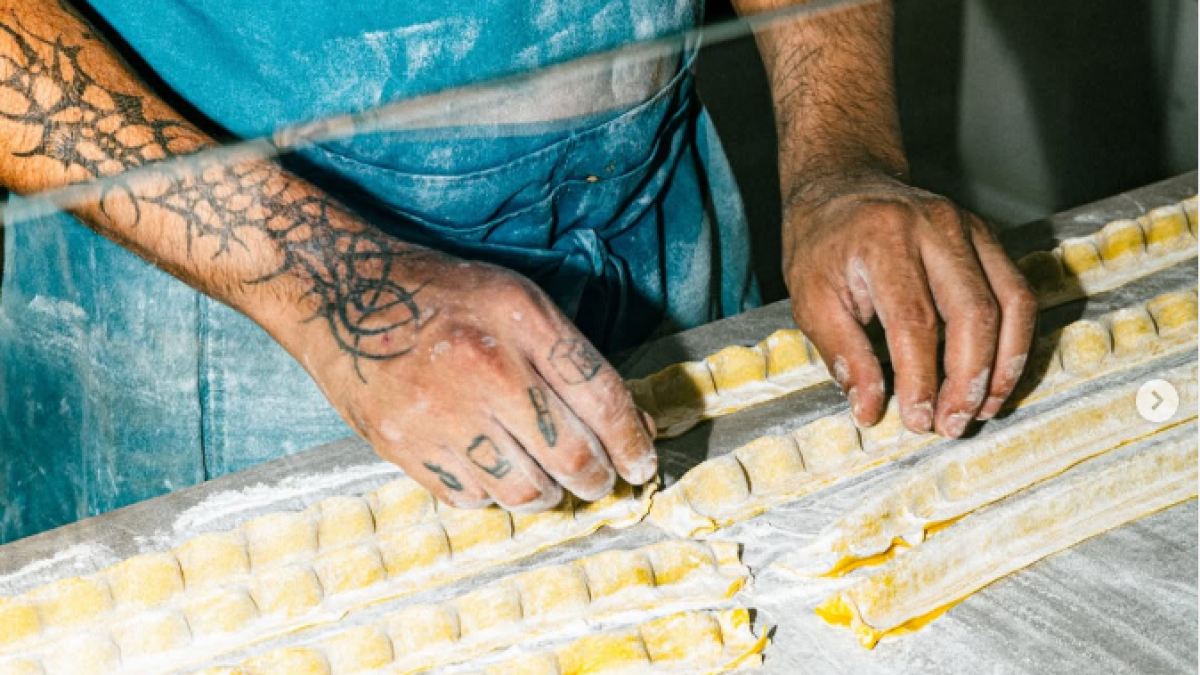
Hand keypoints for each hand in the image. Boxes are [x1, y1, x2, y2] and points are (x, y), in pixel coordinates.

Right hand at [266, 248, 656, 511]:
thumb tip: (632, 424)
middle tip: (599, 481)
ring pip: (525, 491)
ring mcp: (441, 413)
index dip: (633, 441)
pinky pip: (472, 498)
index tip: (642, 464)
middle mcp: (485, 368)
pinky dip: (494, 493)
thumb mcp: (516, 299)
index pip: (602, 397)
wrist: (343, 296)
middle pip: (571, 455)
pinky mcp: (403, 446)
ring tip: (546, 480)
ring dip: (547, 494)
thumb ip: (572, 357)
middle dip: (597, 479)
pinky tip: (492, 469)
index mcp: (521, 320)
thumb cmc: (441, 296)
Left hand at [782, 174, 1037, 437]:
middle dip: (968, 380)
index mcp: (884, 239)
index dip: (921, 378)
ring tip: (983, 408)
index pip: (914, 321)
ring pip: (1011, 303)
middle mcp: (936, 227)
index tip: (918, 419)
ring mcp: (970, 228)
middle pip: (973, 313)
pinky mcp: (989, 237)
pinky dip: (1015, 340)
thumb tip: (870, 408)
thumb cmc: (823, 243)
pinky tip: (997, 376)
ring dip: (1003, 365)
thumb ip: (842, 354)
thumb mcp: (810, 298)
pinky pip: (1018, 293)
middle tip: (953, 424)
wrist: (844, 184)